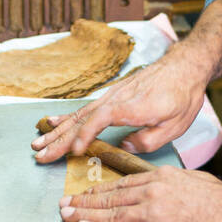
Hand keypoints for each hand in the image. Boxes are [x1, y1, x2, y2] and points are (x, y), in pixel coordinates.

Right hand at [32, 46, 209, 161]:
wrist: (184, 66)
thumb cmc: (182, 96)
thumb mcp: (175, 125)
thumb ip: (148, 140)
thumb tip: (124, 148)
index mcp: (132, 107)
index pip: (100, 120)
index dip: (85, 136)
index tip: (73, 152)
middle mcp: (116, 100)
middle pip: (81, 120)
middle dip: (59, 139)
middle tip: (39, 155)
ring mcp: (111, 96)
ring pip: (79, 115)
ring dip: (57, 131)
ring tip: (37, 143)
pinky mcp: (111, 97)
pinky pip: (84, 109)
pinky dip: (66, 118)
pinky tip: (52, 123)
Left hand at [59, 165, 221, 221]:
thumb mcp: (196, 181)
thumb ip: (176, 185)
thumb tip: (172, 190)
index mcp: (161, 177)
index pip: (123, 184)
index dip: (101, 190)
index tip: (87, 194)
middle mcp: (151, 191)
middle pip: (110, 197)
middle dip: (85, 201)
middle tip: (65, 203)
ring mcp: (151, 211)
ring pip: (109, 213)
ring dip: (84, 215)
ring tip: (66, 216)